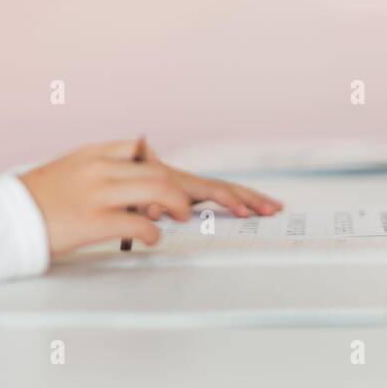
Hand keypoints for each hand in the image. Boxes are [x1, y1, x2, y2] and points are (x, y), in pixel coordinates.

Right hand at [19, 140, 281, 256]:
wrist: (5, 215)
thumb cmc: (43, 200)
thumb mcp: (80, 173)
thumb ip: (117, 177)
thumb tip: (158, 196)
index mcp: (105, 154)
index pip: (163, 162)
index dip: (203, 183)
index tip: (240, 199)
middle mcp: (106, 166)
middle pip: (173, 173)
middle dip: (220, 193)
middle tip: (254, 209)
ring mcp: (99, 189)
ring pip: (160, 187)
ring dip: (184, 206)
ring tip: (191, 220)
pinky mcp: (91, 216)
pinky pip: (136, 220)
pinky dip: (152, 230)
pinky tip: (156, 236)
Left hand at [138, 164, 283, 220]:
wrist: (113, 176)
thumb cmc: (124, 190)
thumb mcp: (130, 200)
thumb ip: (141, 204)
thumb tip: (155, 211)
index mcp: (177, 181)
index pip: (211, 191)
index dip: (229, 201)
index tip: (244, 212)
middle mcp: (187, 180)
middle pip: (227, 187)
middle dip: (252, 198)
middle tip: (273, 209)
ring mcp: (190, 184)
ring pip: (227, 188)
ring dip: (251, 198)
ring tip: (273, 208)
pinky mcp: (188, 190)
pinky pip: (219, 193)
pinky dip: (238, 198)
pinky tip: (252, 206)